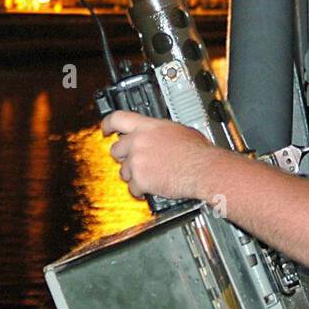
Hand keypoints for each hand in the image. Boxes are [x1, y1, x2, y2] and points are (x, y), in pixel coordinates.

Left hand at [100, 110, 216, 200]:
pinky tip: (152, 187)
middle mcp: (139, 141)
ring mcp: (137, 161)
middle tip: (135, 160)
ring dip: (134, 175)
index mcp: (148, 126)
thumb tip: (159, 134)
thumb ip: (160, 131)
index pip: (118, 118)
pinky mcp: (140, 179)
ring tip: (151, 175)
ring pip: (123, 171)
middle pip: (116, 148)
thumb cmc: (197, 151)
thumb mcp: (179, 130)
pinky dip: (141, 190)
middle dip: (124, 156)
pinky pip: (132, 187)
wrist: (203, 169)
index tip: (105, 129)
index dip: (107, 123)